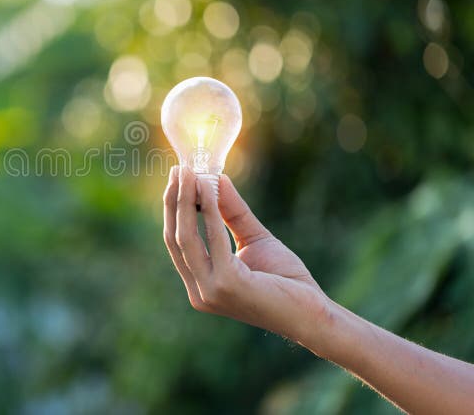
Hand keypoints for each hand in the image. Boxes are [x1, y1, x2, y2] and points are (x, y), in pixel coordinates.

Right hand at [163, 166, 328, 343]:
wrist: (313, 315)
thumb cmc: (285, 281)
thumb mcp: (254, 238)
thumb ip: (232, 213)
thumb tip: (216, 178)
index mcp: (200, 284)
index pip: (177, 243)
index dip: (173, 210)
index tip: (177, 179)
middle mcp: (199, 291)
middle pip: (175, 238)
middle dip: (174, 201)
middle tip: (178, 170)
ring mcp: (209, 290)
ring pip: (186, 238)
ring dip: (185, 201)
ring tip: (189, 173)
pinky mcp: (226, 284)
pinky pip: (213, 239)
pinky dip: (208, 211)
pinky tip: (209, 188)